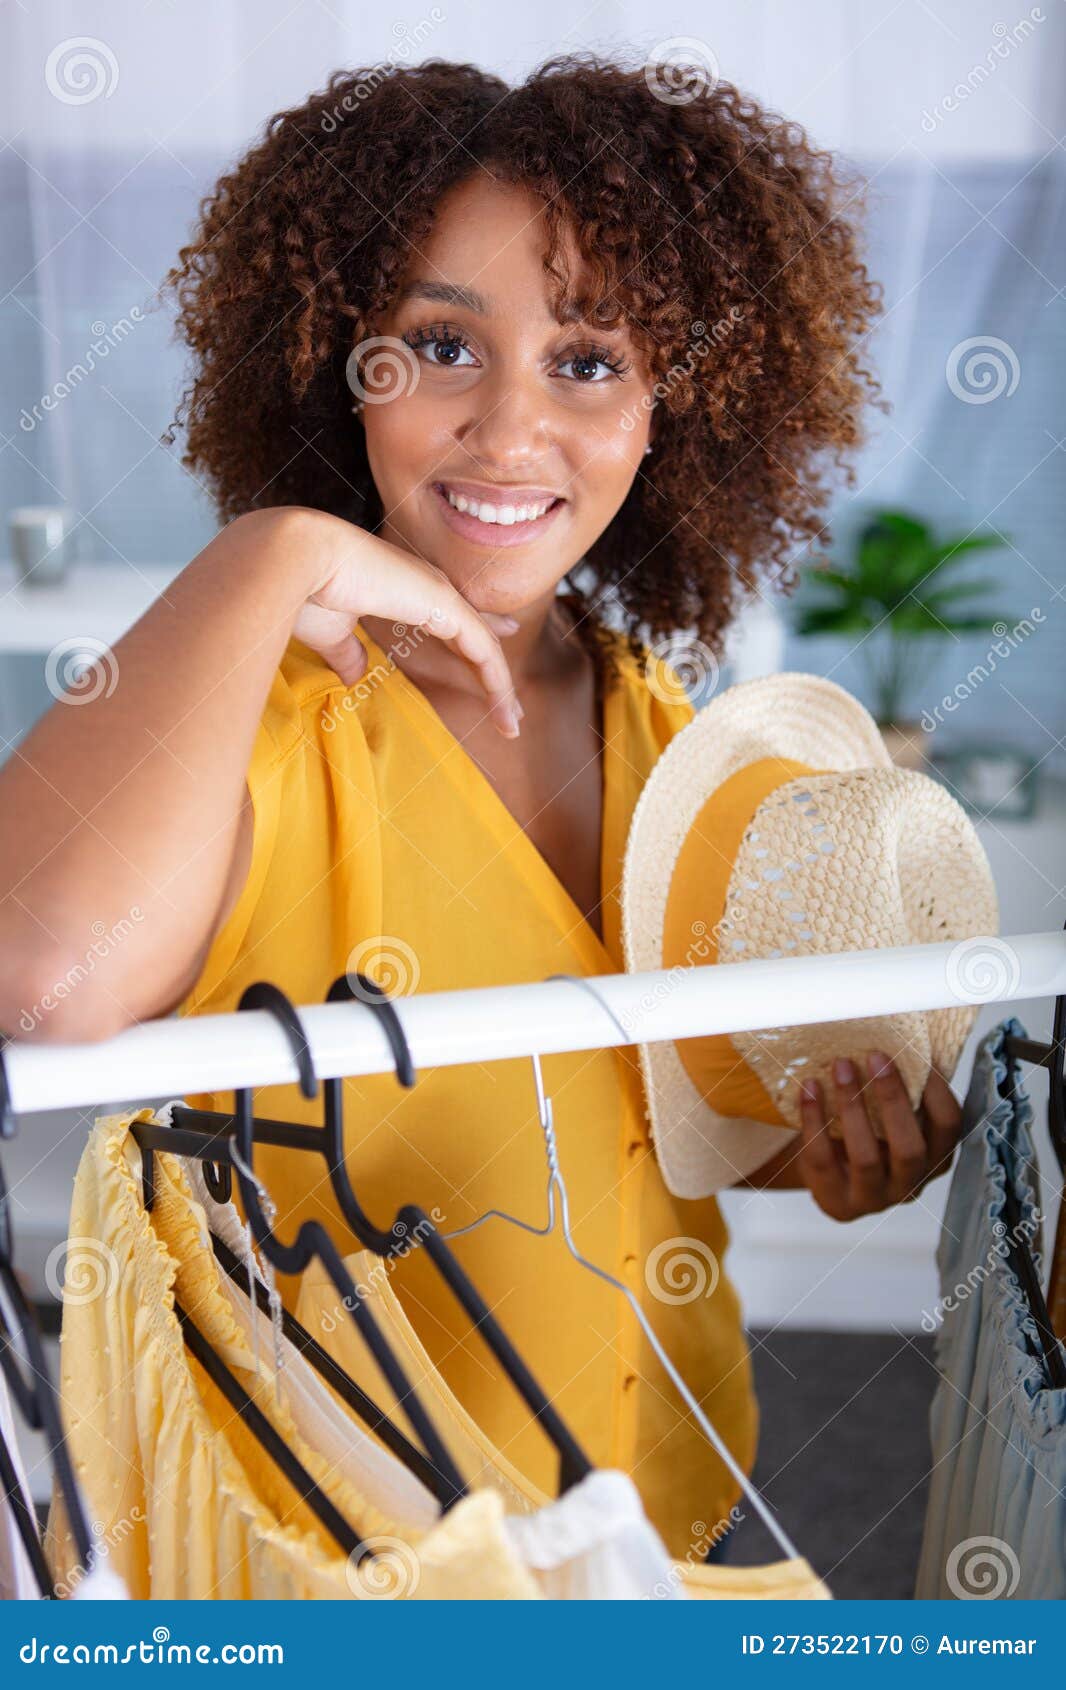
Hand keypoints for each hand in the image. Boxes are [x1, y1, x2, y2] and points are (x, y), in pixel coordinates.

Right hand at [280, 506, 522, 735]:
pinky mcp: (446, 604)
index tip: (491, 660)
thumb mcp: (332, 632)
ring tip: (513, 723)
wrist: (297, 561)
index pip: (452, 617)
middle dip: (493, 671)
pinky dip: (497, 681)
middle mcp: (428, 586)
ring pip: (484, 648)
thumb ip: (348, 652)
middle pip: (475, 634)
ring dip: (500, 687)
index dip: (473, 640)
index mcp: (404, 589)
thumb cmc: (305, 590)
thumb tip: (356, 676)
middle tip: (512, 706)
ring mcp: (440, 593)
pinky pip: (484, 651)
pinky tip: (504, 708)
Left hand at [794, 1051, 962, 1220]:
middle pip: (909, 1148)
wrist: (826, 1172)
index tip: (915, 1053)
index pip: (950, 1127)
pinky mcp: (837, 1203)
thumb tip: (905, 1032)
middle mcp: (910, 1184)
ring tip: (840, 1065)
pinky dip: (814, 1120)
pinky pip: (821, 1159)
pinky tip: (809, 1088)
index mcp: (934, 1158)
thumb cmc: (865, 1132)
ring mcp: (874, 1199)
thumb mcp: (891, 1116)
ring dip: (852, 1106)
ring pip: (866, 1157)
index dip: (937, 1090)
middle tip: (875, 1055)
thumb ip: (904, 1090)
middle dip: (892, 1098)